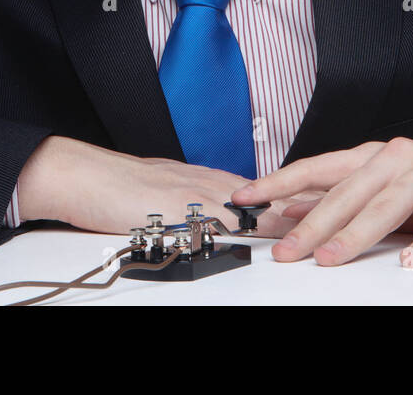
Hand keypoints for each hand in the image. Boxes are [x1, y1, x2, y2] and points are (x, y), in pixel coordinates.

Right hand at [17, 136, 320, 237]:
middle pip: (263, 194)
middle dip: (296, 204)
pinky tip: (256, 237)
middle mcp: (204, 180)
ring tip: (309, 227)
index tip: (322, 203)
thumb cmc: (114, 184)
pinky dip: (238, 228)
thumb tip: (219, 216)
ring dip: (277, 217)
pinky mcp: (174, 206)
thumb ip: (195, 198)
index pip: (261, 187)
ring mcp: (192, 192)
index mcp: (204, 176)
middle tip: (333, 212)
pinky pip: (214, 218)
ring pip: (246, 204)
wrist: (79, 174)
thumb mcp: (163, 188)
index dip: (292, 196)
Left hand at [229, 139, 412, 267]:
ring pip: (386, 206)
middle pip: (347, 193)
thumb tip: (289, 213)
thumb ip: (345, 200)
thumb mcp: (390, 191)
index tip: (244, 198)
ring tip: (331, 259)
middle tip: (286, 252)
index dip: (279, 183)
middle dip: (312, 224)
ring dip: (356, 235)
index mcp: (376, 156)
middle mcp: (399, 158)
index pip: (318, 168)